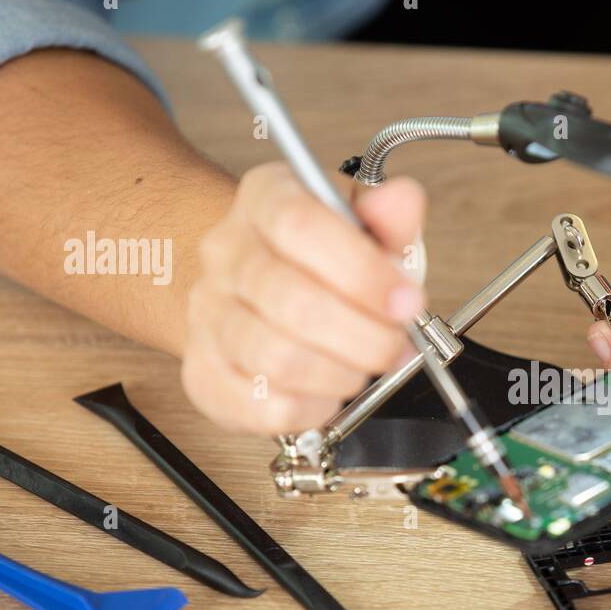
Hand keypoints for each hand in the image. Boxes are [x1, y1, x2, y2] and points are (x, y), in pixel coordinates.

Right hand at [183, 163, 426, 432]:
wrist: (253, 294)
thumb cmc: (320, 261)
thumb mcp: (364, 223)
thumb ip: (389, 215)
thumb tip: (402, 200)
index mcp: (265, 200)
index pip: (300, 225)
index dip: (362, 270)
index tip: (406, 301)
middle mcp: (226, 254)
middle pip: (291, 301)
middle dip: (365, 336)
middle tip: (398, 346)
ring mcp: (208, 315)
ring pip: (275, 358)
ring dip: (341, 374)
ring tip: (365, 367)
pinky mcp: (204, 373)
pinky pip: (260, 405)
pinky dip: (310, 409)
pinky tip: (329, 392)